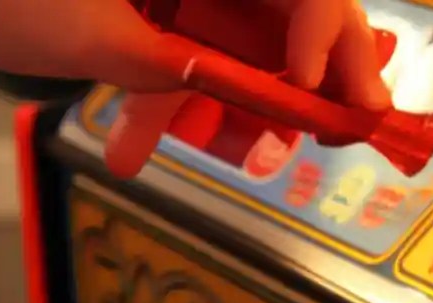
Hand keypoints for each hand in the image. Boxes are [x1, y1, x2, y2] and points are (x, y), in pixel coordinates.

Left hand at [0, 0, 389, 175]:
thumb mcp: (92, 37)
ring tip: (253, 157)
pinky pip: (195, 47)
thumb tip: (249, 101)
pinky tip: (140, 143)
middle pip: (295, 8)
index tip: (319, 93)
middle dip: (318, 74)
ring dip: (242, 100)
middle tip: (341, 130)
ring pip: (248, 36)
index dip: (327, 35)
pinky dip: (176, 96)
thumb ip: (174, 71)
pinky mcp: (162, 1)